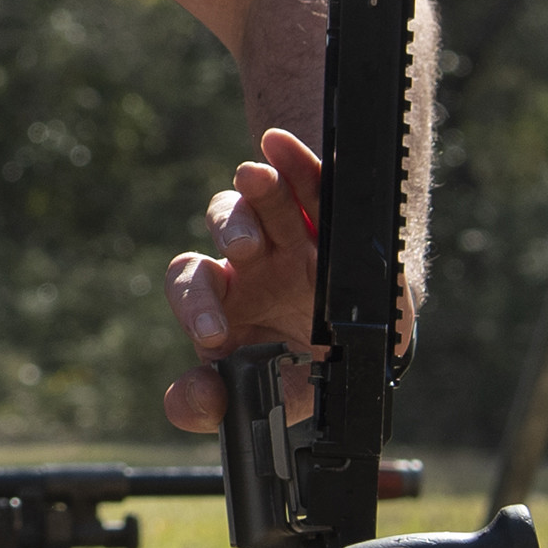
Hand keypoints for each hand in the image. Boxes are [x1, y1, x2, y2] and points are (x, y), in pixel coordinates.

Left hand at [164, 127, 408, 433]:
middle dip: (232, 230)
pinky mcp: (328, 225)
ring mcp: (288, 237)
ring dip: (259, 189)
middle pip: (226, 228)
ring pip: (261, 200)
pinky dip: (297, 163)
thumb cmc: (297, 375)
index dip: (197, 304)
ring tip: (258, 178)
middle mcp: (249, 262)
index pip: (194, 285)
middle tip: (246, 250)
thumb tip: (191, 402)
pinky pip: (309, 185)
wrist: (356, 360)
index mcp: (224, 301)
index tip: (215, 332)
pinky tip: (282, 144)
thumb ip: (213, 403)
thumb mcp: (263, 398)